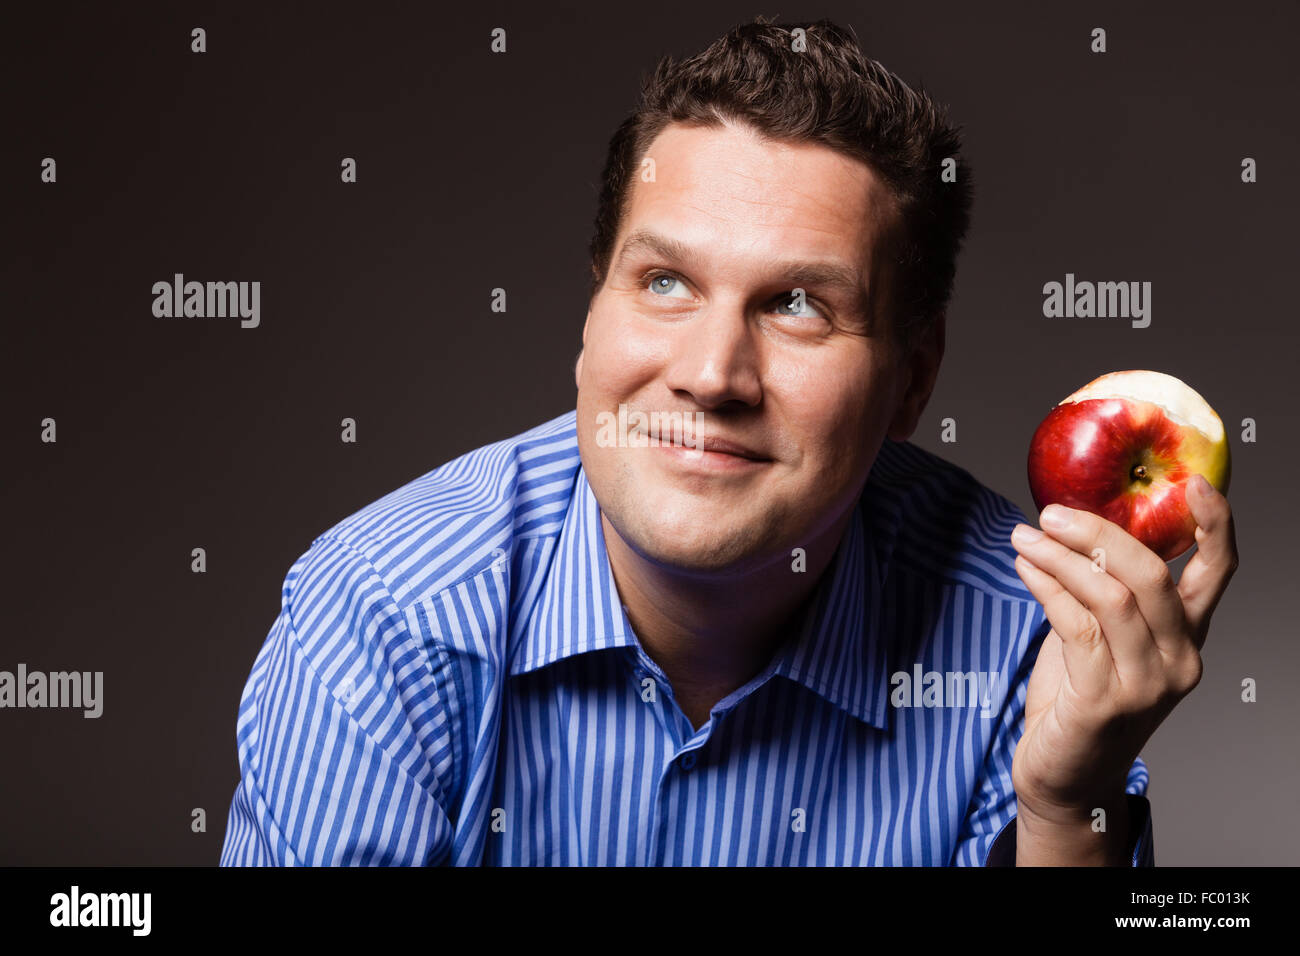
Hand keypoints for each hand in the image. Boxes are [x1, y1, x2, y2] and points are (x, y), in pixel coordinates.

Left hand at [1008, 474, 1238, 827]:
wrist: (1064, 777)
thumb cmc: (1078, 699)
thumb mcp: (1099, 636)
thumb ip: (1100, 590)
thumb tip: (1069, 526)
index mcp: (1187, 637)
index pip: (1217, 574)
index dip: (1214, 525)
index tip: (1193, 483)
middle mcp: (1180, 660)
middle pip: (1152, 575)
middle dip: (1100, 533)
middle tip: (1051, 513)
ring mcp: (1147, 684)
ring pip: (1111, 596)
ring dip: (1062, 557)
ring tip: (1024, 536)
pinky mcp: (1106, 700)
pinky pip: (1075, 624)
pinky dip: (1047, 586)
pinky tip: (1024, 568)